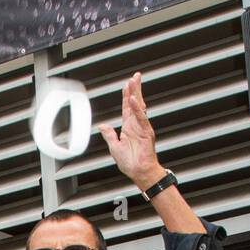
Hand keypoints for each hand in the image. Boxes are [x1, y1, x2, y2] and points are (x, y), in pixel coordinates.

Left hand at [98, 73, 161, 190]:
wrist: (139, 173)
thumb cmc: (129, 163)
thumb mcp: (114, 147)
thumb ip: (109, 135)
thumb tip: (102, 126)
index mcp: (128, 127)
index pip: (127, 108)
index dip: (126, 95)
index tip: (127, 84)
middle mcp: (136, 125)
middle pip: (135, 103)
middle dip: (135, 89)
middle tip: (135, 76)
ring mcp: (142, 127)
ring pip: (139, 107)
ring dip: (136, 94)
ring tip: (134, 81)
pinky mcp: (146, 132)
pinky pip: (141, 118)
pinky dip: (137, 109)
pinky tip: (133, 100)